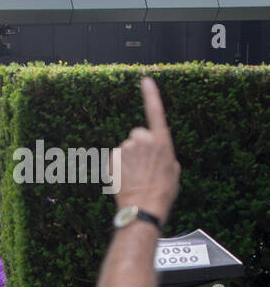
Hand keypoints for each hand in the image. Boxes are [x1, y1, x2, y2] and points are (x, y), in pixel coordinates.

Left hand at [114, 76, 179, 221]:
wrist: (144, 206)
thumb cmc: (162, 191)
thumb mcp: (172, 170)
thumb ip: (164, 154)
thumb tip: (157, 153)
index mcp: (162, 141)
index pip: (155, 112)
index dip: (150, 95)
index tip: (145, 80)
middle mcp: (144, 140)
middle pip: (137, 133)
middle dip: (139, 145)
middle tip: (143, 164)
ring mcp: (127, 147)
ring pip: (126, 147)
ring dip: (129, 157)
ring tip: (135, 175)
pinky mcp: (113, 156)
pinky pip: (116, 156)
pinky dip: (118, 165)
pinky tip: (126, 177)